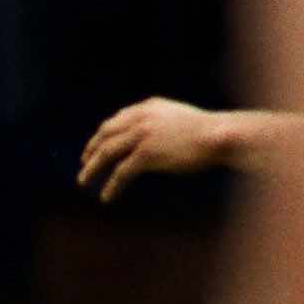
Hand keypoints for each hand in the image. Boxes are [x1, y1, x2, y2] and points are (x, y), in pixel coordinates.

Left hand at [80, 98, 229, 200]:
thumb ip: (161, 125)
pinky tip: (106, 197)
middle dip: (91, 149)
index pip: (117, 119)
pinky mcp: (146, 154)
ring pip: (107, 153)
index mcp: (149, 107)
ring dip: (92, 168)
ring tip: (83, 181)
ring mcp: (142, 135)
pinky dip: (112, 186)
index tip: (94, 146)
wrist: (219, 135)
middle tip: (83, 164)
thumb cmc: (208, 133)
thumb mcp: (180, 120)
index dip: (102, 134)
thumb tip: (153, 142)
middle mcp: (141, 118)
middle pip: (106, 134)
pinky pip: (121, 172)